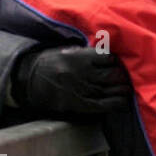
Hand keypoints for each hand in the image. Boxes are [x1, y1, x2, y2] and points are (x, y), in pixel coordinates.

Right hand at [12, 46, 133, 118]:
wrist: (28, 79)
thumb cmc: (51, 62)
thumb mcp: (68, 50)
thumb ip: (88, 53)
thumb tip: (111, 57)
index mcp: (78, 57)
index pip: (107, 58)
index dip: (115, 61)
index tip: (117, 63)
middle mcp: (79, 73)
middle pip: (111, 75)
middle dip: (122, 76)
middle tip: (126, 77)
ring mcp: (78, 89)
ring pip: (108, 89)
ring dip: (122, 90)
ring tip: (127, 89)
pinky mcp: (76, 103)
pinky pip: (101, 105)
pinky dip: (115, 104)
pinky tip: (122, 102)